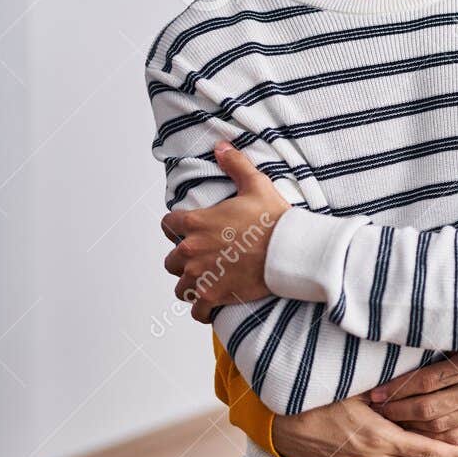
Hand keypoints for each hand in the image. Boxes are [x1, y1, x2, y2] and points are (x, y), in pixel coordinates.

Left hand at [161, 141, 289, 321]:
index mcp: (195, 223)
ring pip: (180, 287)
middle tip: (205, 258)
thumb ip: (235, 165)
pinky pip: (196, 311)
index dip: (177, 227)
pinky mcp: (214, 296)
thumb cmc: (274, 219)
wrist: (291, 251)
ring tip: (207, 282)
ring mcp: (200, 276)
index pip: (167, 225)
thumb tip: (220, 145)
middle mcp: (191, 251)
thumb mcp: (255, 185)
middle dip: (184, 259)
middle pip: (171, 260)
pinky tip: (212, 304)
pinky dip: (202, 309)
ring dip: (191, 285)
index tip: (191, 230)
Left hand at [369, 353, 457, 444]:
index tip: (374, 394)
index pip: (425, 381)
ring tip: (392, 429)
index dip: (397, 389)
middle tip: (377, 415)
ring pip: (439, 428)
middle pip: (427, 408)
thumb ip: (450, 351)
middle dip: (398, 413)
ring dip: (412, 430)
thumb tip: (413, 352)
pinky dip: (436, 443)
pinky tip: (419, 442)